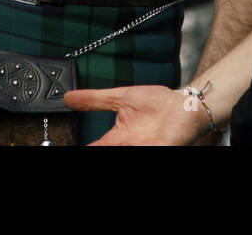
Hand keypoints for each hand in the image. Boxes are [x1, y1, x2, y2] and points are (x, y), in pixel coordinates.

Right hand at [64, 85, 212, 145]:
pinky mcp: (161, 148)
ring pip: (125, 153)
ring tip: (117, 142)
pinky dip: (145, 146)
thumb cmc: (155, 103)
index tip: (68, 144)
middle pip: (107, 153)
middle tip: (93, 145)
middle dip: (99, 148)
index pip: (93, 148)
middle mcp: (130, 147)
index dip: (83, 147)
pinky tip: (138, 142)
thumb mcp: (120, 97)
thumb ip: (94, 99)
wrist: (184, 105)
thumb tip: (68, 97)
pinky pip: (151, 149)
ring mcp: (145, 148)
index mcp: (117, 138)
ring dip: (118, 148)